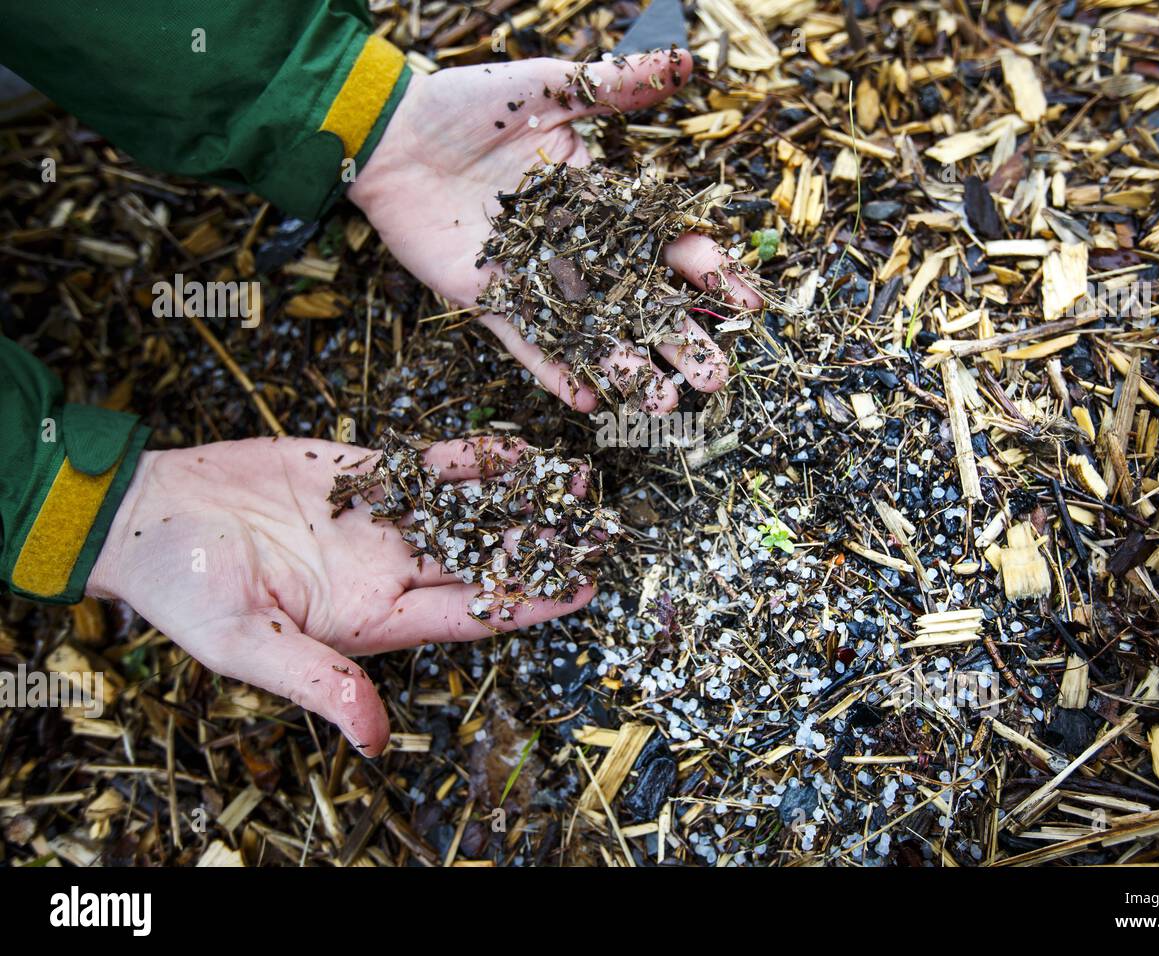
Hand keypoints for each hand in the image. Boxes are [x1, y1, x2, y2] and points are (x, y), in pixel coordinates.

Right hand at [86, 437, 594, 755]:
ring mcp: (379, 521)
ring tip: (580, 485)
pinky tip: (518, 450)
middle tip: (603, 532)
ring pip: (467, 510)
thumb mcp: (248, 644)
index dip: (526, 604)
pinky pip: (428, 466)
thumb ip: (316, 683)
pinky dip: (472, 458)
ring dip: (520, 499)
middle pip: (481, 561)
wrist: (146, 515)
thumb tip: (373, 740)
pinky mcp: (360, 474)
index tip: (582, 590)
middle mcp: (387, 572)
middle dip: (541, 547)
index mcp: (372, 619)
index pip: (467, 614)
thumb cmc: (187, 589)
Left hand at [350, 50, 760, 413]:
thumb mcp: (551, 88)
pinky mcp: (488, 298)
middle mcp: (574, 248)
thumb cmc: (469, 105)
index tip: (747, 301)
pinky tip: (587, 402)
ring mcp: (532, 279)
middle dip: (679, 340)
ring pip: (590, 332)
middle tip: (714, 379)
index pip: (666, 245)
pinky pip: (525, 343)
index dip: (708, 273)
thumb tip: (690, 61)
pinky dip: (553, 371)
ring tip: (660, 405)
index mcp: (599, 204)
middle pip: (639, 303)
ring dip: (626, 370)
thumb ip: (617, 85)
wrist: (392, 132)